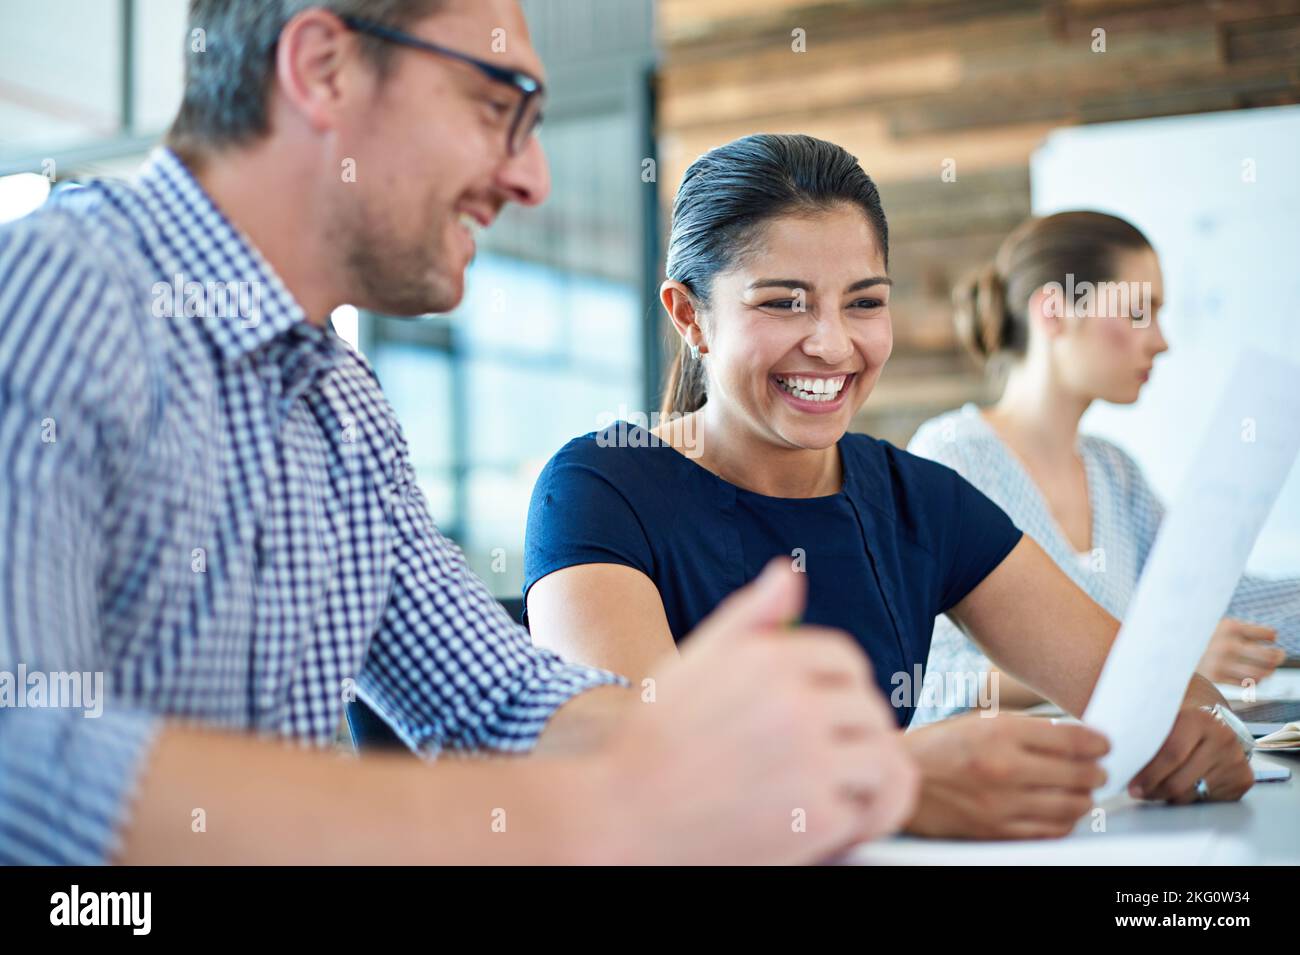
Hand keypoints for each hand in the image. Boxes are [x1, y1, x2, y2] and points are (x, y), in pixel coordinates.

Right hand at [600, 558, 918, 864]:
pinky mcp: (813, 820)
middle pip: (869, 708)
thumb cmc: (656, 736)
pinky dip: (839, 822)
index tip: (819, 709)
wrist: (625, 812)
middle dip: (851, 732)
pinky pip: (860, 812)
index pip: (845, 659)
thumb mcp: (697, 660)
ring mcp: (808, 762)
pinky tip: (806, 820)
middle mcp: (795, 704)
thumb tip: (789, 572)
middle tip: (823, 756)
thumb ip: (751, 614)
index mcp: (769, 658)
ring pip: (880, 759)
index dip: (838, 685)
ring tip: (829, 786)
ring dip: (859, 776)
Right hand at [902, 713, 1108, 838]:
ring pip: (1070, 805)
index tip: (1104, 745)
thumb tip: (1070, 739)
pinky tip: (1064, 812)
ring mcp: (1002, 803)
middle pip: (1077, 773)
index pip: (1070, 739)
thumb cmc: (939, 748)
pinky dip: (1065, 821)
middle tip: (1100, 770)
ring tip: (1084, 791)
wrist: (903, 779)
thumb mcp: (980, 722)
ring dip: (1085, 798)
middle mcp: (1005, 767)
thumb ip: (1025, 730)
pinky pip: (1049, 831)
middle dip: (1097, 772)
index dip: (1097, 742)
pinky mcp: (997, 830)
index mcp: (1000, 732)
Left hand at [1128, 704, 1252, 803]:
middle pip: (1180, 780)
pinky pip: (1208, 800)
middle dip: (1154, 790)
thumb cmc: (1179, 721)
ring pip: (1191, 794)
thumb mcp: (1163, 716)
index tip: (1132, 785)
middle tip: (1138, 792)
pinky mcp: (1243, 779)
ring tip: (1155, 789)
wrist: (1214, 721)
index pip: (1171, 754)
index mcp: (1199, 718)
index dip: (1148, 774)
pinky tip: (1180, 788)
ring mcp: (1235, 759)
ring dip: (1169, 796)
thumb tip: (1115, 752)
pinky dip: (1189, 798)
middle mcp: (1223, 737)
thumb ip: (1143, 730)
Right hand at [1197, 618, 1284, 684]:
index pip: (1269, 634)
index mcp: (1229, 626)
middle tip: (1276, 656)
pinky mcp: (1216, 678)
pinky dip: (1251, 681)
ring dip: (1266, 671)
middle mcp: (1227, 644)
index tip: (1267, 639)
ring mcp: (1222, 663)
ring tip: (1262, 668)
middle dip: (1277, 657)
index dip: (1271, 637)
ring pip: (1262, 673)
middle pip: (1270, 656)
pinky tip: (1246, 675)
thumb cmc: (1202, 639)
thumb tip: (1279, 652)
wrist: (1170, 652)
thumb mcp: (1220, 626)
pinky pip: (1246, 684)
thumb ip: (1246, 633)